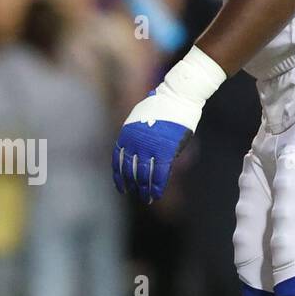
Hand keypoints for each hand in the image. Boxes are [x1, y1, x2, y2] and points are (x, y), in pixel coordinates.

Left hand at [112, 85, 202, 203]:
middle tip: (135, 195)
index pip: (118, 161)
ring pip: (144, 176)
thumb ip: (135, 137)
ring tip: (147, 198)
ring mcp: (149, 148)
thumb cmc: (161, 106)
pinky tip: (157, 194)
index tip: (121, 188)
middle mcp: (135, 143)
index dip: (119, 177)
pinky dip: (158, 187)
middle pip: (130, 171)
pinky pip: (160, 175)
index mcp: (126, 135)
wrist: (176, 97)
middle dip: (132, 186)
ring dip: (144, 190)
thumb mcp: (140, 119)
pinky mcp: (165, 151)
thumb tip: (134, 152)